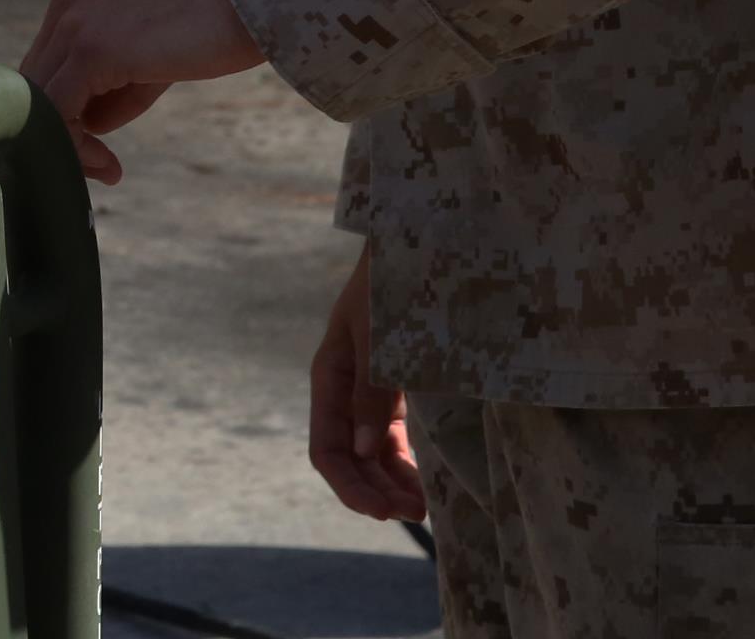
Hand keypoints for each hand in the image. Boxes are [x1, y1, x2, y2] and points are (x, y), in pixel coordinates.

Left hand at [15, 0, 263, 180]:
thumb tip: (85, 129)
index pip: (43, 70)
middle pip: (33, 87)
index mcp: (76, 2)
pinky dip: (75, 145)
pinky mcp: (92, 49)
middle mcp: (66, 7)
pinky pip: (58, 111)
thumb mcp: (148, 59)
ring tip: (108, 169)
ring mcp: (75, 25)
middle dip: (60, 135)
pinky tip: (110, 164)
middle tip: (101, 168)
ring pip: (39, 102)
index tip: (96, 151)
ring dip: (68, 146)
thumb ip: (111, 88)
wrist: (252, 1)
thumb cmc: (210, 30)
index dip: (59, 116)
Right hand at [308, 249, 424, 520]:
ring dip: (393, 482)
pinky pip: (394, 435)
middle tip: (418, 515)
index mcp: (330, 376)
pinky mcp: (396, 384)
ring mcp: (370, 386)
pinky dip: (407, 462)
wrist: (420, 240)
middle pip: (351, 456)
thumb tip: (361, 450)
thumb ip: (371, 391)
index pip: (327, 449)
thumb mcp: (380, 335)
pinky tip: (426, 480)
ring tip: (425, 508)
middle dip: (377, 490)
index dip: (350, 486)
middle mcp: (345, 387)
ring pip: (372, 451)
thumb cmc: (395, 282)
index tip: (384, 513)